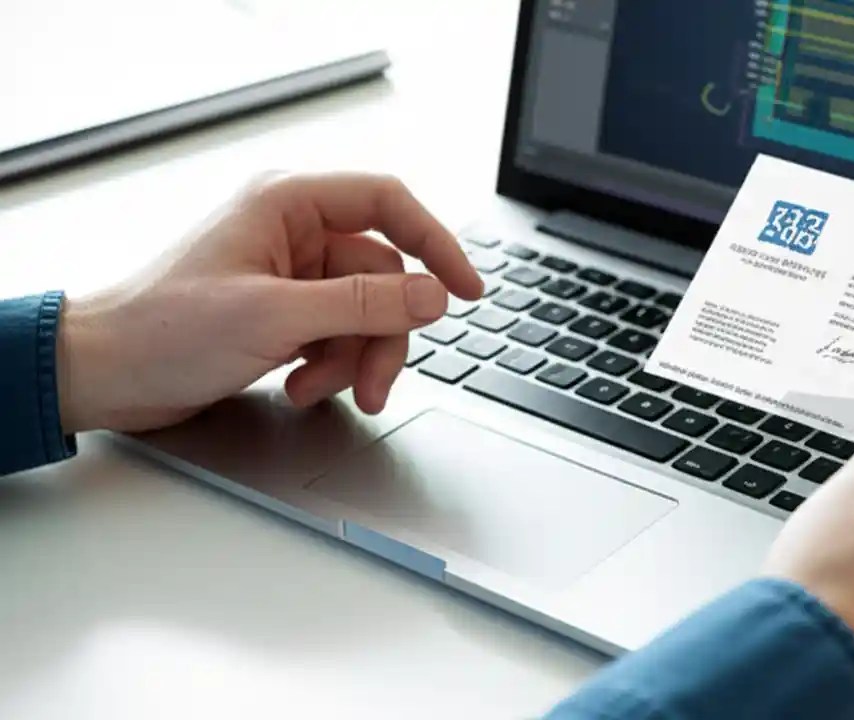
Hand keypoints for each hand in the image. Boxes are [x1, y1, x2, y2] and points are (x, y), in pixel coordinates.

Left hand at [56, 173, 483, 432]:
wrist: (106, 374)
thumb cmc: (162, 328)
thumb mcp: (275, 317)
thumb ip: (363, 304)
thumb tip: (431, 295)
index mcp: (288, 204)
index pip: (388, 204)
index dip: (435, 244)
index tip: (466, 289)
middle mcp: (294, 233)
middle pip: (383, 276)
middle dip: (384, 334)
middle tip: (377, 382)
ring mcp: (290, 276)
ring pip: (365, 314)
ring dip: (354, 359)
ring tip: (319, 388)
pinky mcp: (284, 314)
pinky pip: (339, 336)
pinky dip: (330, 367)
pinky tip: (299, 385)